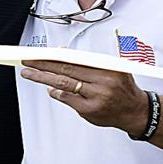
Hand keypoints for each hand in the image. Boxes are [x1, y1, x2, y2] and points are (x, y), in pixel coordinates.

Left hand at [21, 60, 149, 134]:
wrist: (135, 111)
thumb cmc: (122, 87)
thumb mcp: (113, 66)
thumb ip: (89, 60)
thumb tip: (63, 52)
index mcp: (107, 67)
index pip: (75, 58)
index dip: (55, 55)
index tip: (40, 52)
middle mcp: (102, 81)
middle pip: (66, 70)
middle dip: (43, 65)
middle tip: (27, 61)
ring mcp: (95, 97)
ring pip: (64, 84)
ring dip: (43, 78)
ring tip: (29, 73)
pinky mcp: (90, 111)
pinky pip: (68, 99)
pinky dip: (57, 93)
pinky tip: (49, 88)